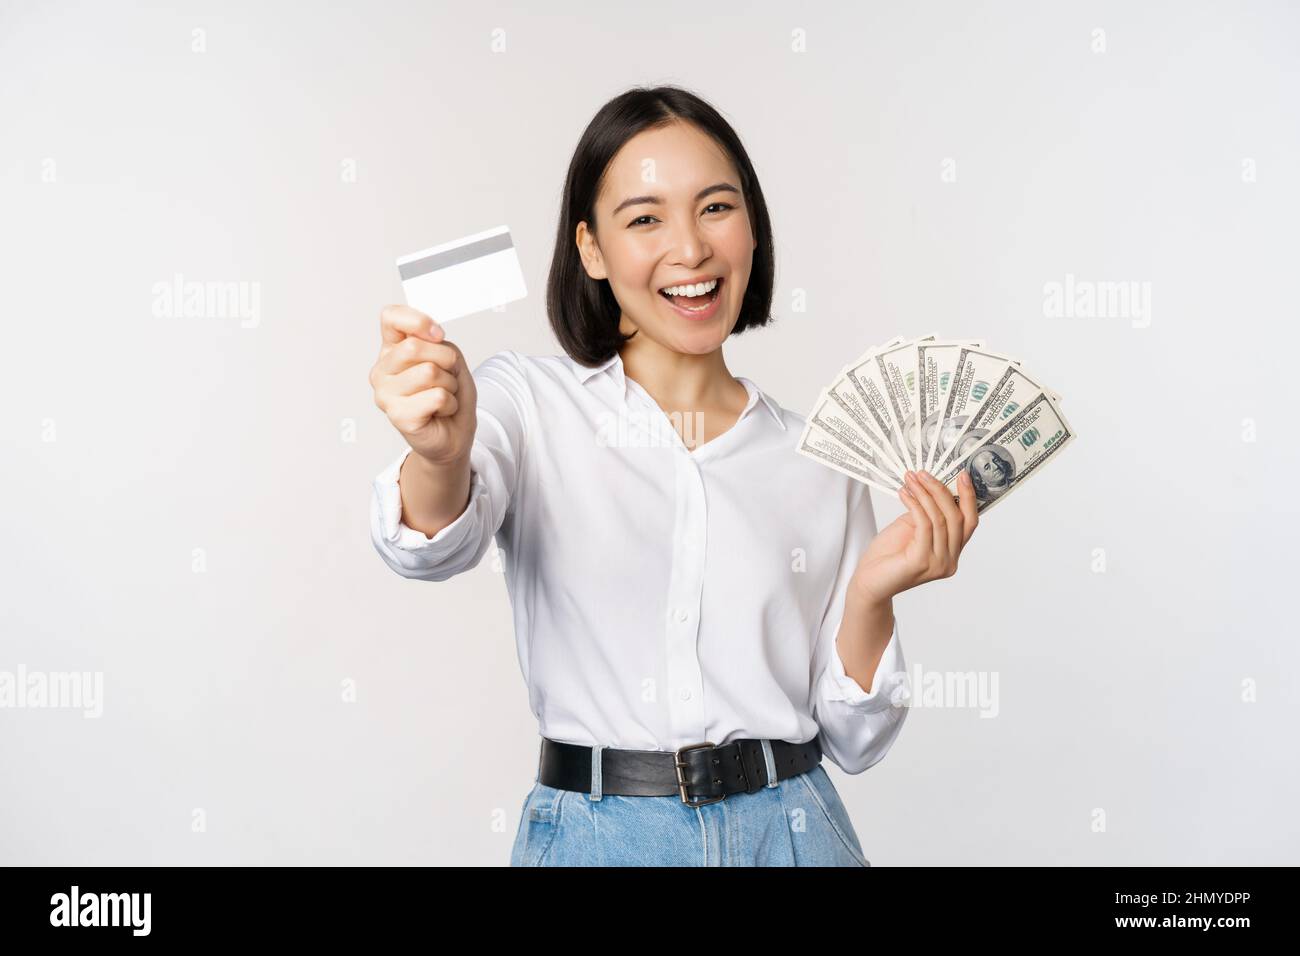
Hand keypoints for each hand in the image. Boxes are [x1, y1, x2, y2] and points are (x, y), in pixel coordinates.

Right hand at [369, 305, 476, 465]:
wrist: (454, 433)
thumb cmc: (449, 393)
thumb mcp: (449, 357)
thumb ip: (435, 341)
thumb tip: (428, 338)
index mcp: (391, 350)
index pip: (391, 317)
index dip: (418, 322)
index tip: (437, 335)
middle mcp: (381, 370)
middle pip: (414, 347)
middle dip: (446, 361)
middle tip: (446, 377)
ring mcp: (385, 394)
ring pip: (429, 372)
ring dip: (449, 384)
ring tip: (442, 395)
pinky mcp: (397, 415)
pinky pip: (437, 396)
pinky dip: (449, 403)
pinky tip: (439, 411)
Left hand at [850, 469, 979, 604]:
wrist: (869, 582)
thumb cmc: (888, 556)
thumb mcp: (912, 529)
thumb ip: (928, 514)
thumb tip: (934, 487)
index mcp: (952, 552)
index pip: (970, 522)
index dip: (969, 497)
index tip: (962, 475)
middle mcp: (950, 560)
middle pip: (956, 518)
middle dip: (941, 490)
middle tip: (924, 473)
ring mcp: (938, 563)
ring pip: (940, 519)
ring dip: (925, 494)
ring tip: (911, 479)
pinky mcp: (921, 562)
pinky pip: (924, 525)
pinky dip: (915, 505)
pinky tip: (905, 494)